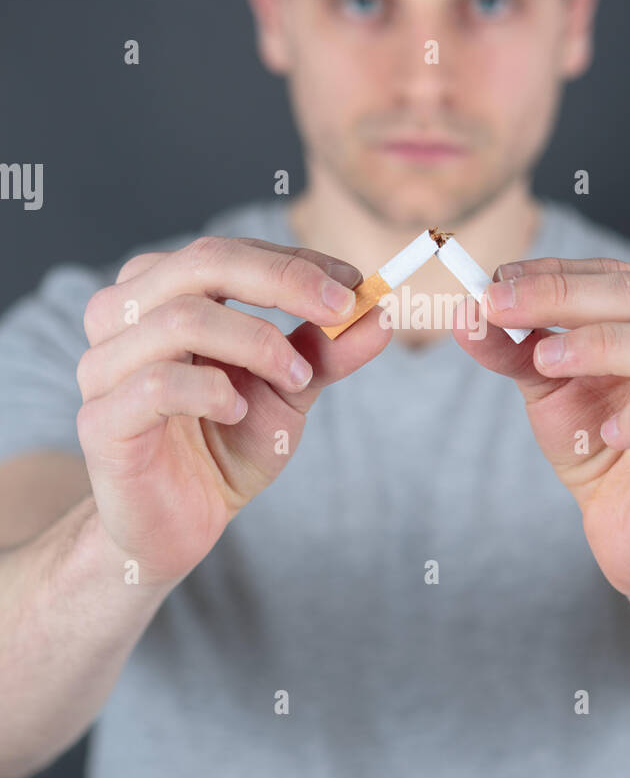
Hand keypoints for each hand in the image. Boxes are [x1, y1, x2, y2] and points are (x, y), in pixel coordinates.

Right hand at [76, 236, 389, 582]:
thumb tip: (380, 312)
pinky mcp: (100, 421)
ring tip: (297, 377)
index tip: (355, 282)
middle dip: (282, 280)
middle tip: (341, 307)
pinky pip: (158, 384)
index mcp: (160, 293)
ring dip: (257, 342)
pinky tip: (237, 411)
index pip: (228, 251)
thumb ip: (326, 350)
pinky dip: (213, 391)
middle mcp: (122, 317)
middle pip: (200, 263)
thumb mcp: (288, 390)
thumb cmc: (224, 445)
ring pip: (181, 318)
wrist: (180, 526)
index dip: (294, 261)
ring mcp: (103, 367)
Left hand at [451, 256, 629, 597]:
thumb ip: (514, 348)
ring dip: (605, 344)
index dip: (557, 274)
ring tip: (546, 361)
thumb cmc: (602, 446)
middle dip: (567, 297)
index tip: (496, 282)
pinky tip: (609, 431)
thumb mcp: (549, 388)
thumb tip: (464, 313)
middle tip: (501, 307)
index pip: (622, 276)